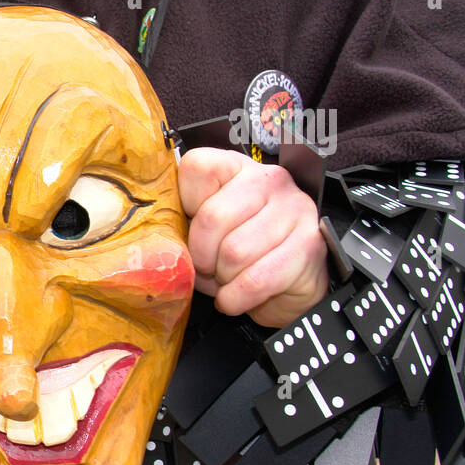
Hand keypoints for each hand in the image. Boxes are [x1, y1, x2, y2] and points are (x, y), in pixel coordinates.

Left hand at [179, 148, 327, 327]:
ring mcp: (294, 210)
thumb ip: (182, 220)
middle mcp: (269, 181)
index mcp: (238, 168)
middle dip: (201, 254)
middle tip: (206, 266)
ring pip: (235, 252)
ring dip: (222, 278)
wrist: (290, 284)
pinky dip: (236, 297)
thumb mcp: (205, 231)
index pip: (198, 167)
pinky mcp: (309, 246)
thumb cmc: (241, 253)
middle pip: (213, 217)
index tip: (189, 225)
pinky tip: (235, 296)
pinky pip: (256, 279)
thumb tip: (155, 235)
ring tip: (226, 278)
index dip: (185, 204)